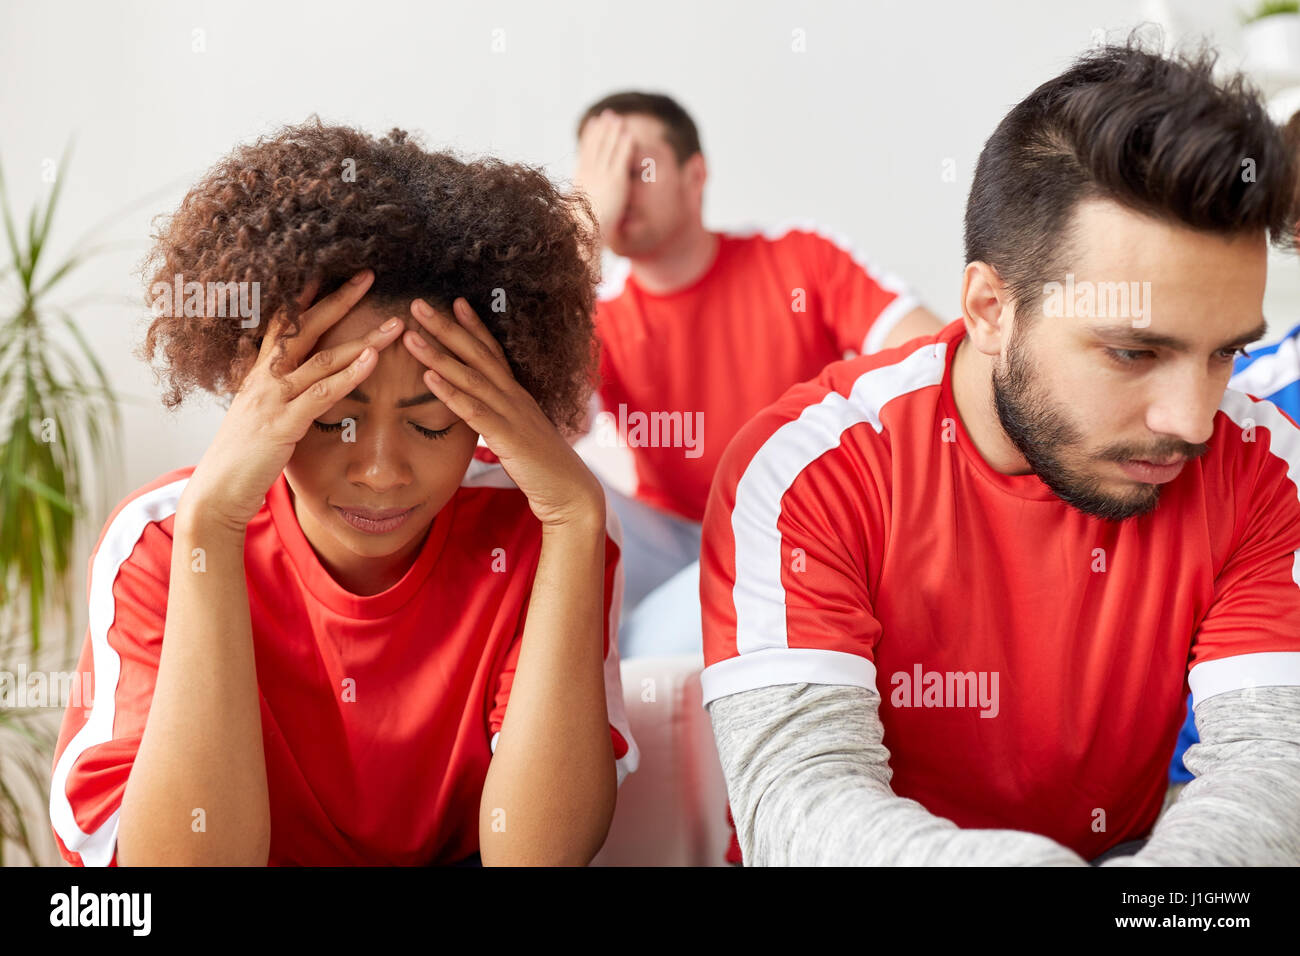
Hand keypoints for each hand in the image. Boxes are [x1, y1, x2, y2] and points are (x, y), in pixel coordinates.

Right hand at [181, 269, 403, 532]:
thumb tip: (290, 386)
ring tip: (394, 325)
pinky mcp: (282, 423)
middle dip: (339, 299)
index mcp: (259, 374)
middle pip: (304, 326)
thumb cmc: (242, 458)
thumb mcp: (258, 417)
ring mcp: (272, 398)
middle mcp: (264, 378)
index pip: (282, 323)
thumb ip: (275, 397)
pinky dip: (348, 374)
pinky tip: (373, 360)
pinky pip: (321, 393)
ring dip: (361, 338)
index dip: (305, 296)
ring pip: (321, 358)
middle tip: (369, 275)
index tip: (328, 269)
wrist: (217, 491)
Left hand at [402, 296, 604, 529]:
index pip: (493, 352)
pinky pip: (473, 410)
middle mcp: (514, 397)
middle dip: (447, 327)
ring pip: (471, 377)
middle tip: (418, 303)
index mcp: (516, 395)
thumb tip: (483, 415)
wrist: (569, 490)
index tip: (454, 301)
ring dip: (439, 354)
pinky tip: (428, 378)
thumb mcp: (518, 435)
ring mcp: (511, 414)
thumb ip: (501, 420)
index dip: (474, 326)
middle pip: (477, 354)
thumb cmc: (542, 467)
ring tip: (412, 335)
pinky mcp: (506, 436)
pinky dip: (450, 392)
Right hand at [574, 109, 634, 240]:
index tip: (593, 122)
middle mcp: (590, 172)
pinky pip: (621, 158)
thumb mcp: (575, 207)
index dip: (590, 134)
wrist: (584, 230)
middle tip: (608, 115)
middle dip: (603, 128)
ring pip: (609, 147)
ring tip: (620, 120)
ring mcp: (602, 175)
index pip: (586, 149)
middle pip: (597, 144)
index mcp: (579, 176)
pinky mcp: (616, 181)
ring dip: (614, 132)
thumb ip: (578, 197)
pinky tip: (629, 136)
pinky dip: (625, 145)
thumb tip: (573, 201)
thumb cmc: (578, 226)